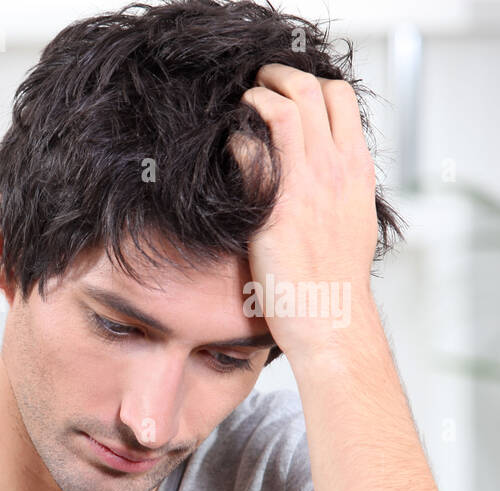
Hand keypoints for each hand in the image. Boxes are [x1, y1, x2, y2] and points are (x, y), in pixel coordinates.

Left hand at [231, 64, 381, 366]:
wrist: (330, 317)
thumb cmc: (334, 282)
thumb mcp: (353, 223)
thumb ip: (340, 192)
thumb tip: (324, 181)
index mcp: (357, 170)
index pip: (342, 100)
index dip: (312, 85)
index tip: (289, 91)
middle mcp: (335, 169)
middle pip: (314, 91)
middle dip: (281, 77)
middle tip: (258, 83)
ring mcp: (307, 184)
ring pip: (284, 109)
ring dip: (256, 98)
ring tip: (240, 104)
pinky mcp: (276, 207)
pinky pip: (252, 151)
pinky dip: (237, 139)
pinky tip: (227, 147)